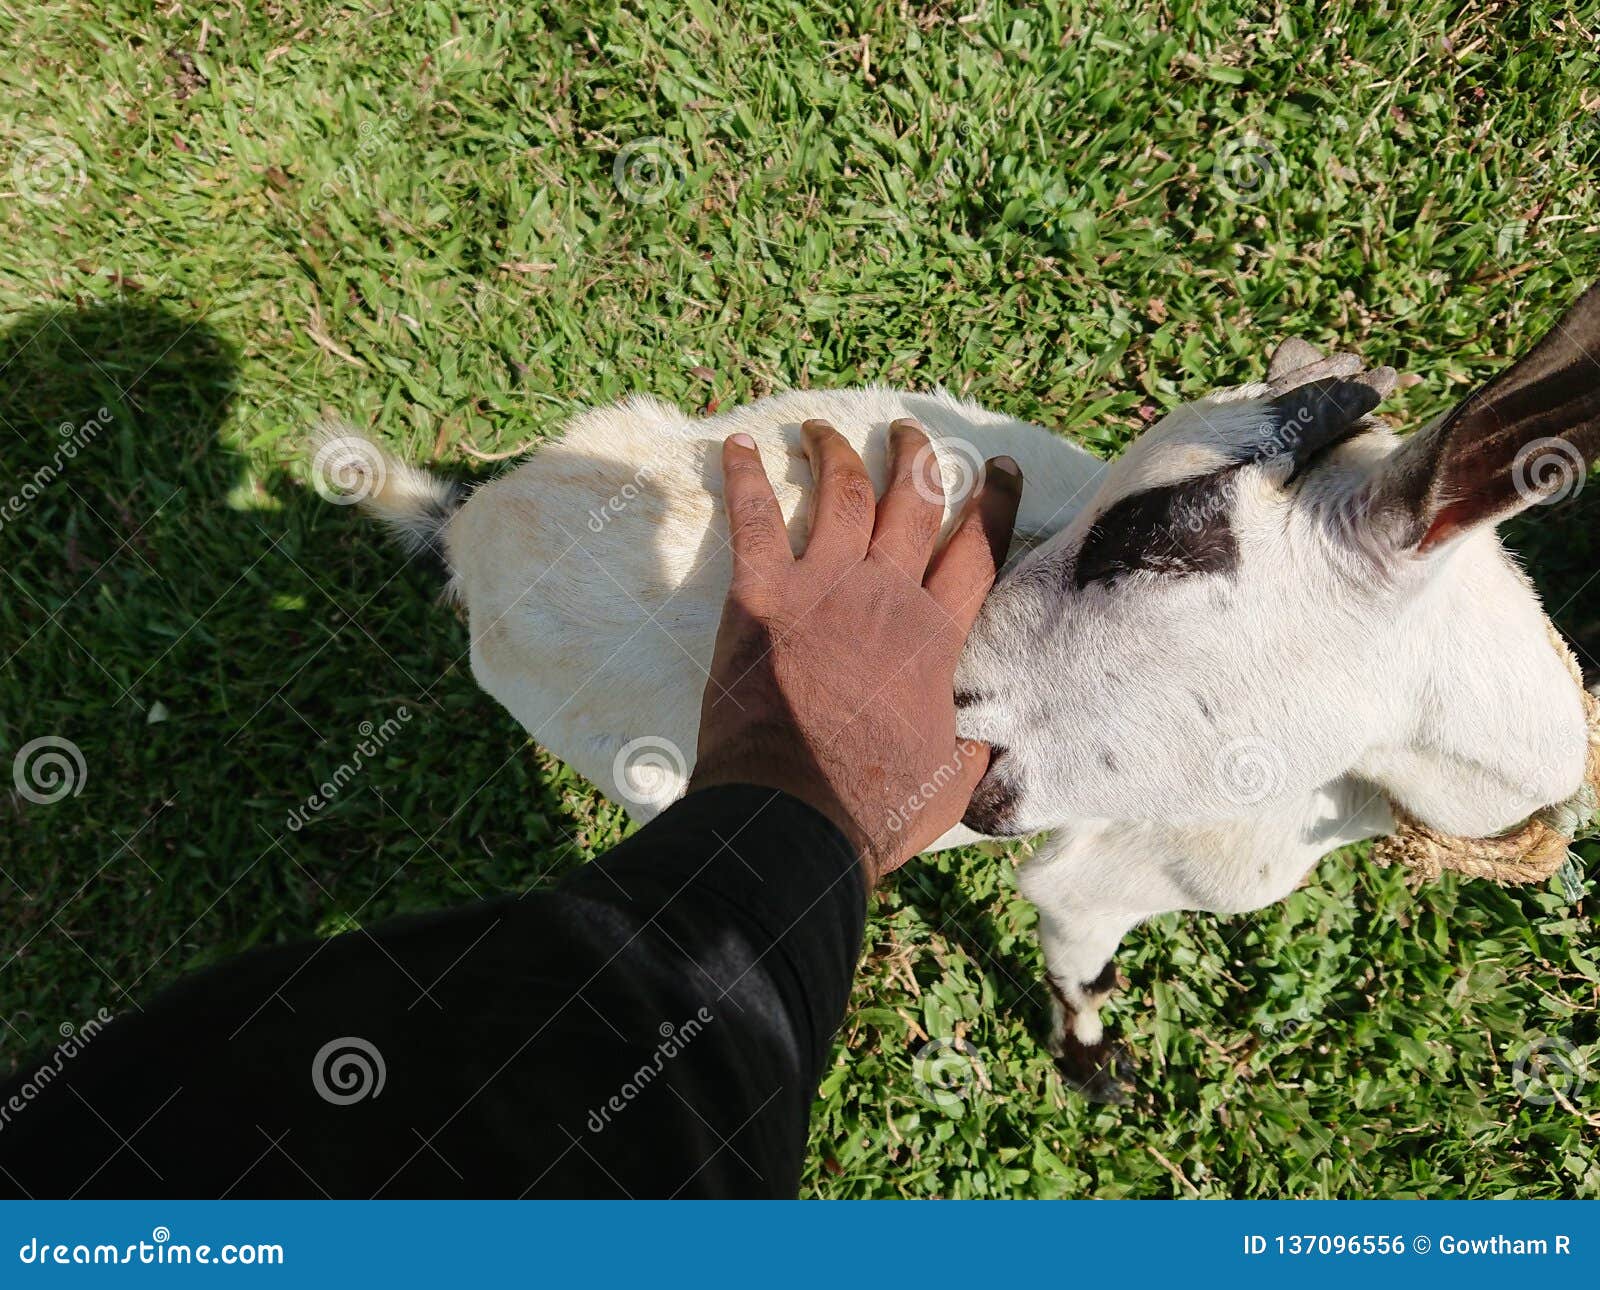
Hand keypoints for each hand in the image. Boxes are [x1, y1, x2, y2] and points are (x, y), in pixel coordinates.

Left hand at [689, 418, 1021, 884]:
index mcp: (937, 639)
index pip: (977, 552)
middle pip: (914, 506)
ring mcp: (824, 589)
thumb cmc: (871, 810)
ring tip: (830, 431)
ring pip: (844, 496)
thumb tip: (984, 744)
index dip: (992, 504)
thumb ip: (970, 752)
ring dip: (841, 454)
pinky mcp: (762, 596)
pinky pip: (754, 519)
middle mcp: (888, 597)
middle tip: (910, 434)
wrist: (794, 815)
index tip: (996, 469)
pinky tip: (740, 445)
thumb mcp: (948, 787)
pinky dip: (744, 477)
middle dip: (917, 460)